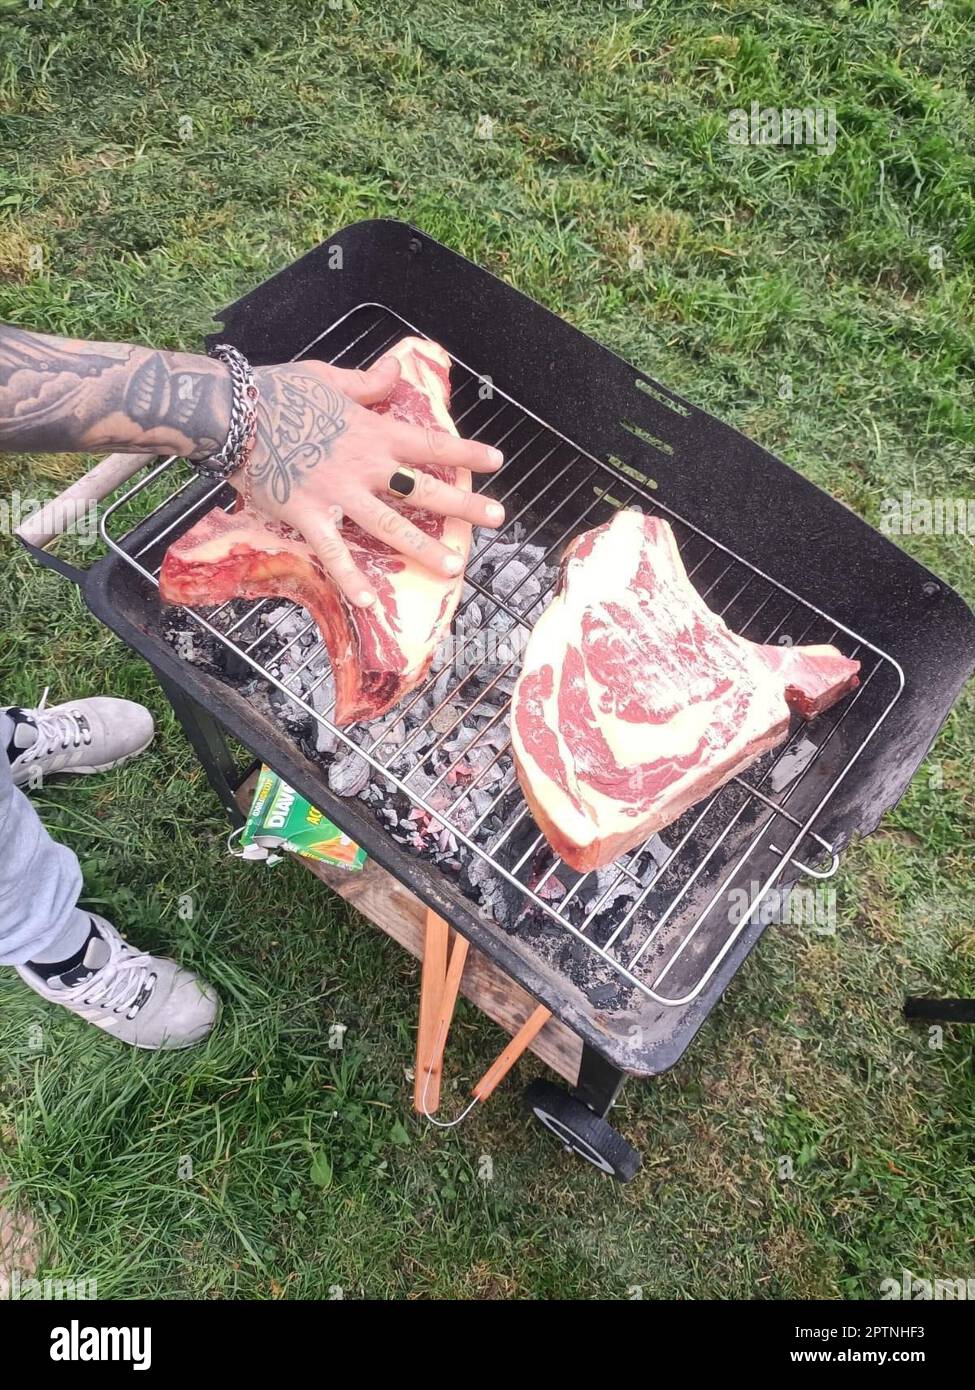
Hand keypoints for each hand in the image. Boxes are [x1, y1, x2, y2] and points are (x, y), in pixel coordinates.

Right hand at [235, 355, 504, 607]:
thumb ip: (368, 382)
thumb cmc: (278, 392)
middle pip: (422, 489)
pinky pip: (333, 552)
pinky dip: (350, 578)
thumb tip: (397, 371)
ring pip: (389, 526)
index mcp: (372, 432)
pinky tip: (370, 603)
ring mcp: (337, 494)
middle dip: (463, 505)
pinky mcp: (307, 515)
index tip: (495, 462)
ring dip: (423, 548)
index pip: (429, 445)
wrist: (233, 413)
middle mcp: (364, 466)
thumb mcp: (329, 378)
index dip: (464, 453)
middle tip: (497, 518)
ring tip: (453, 567)